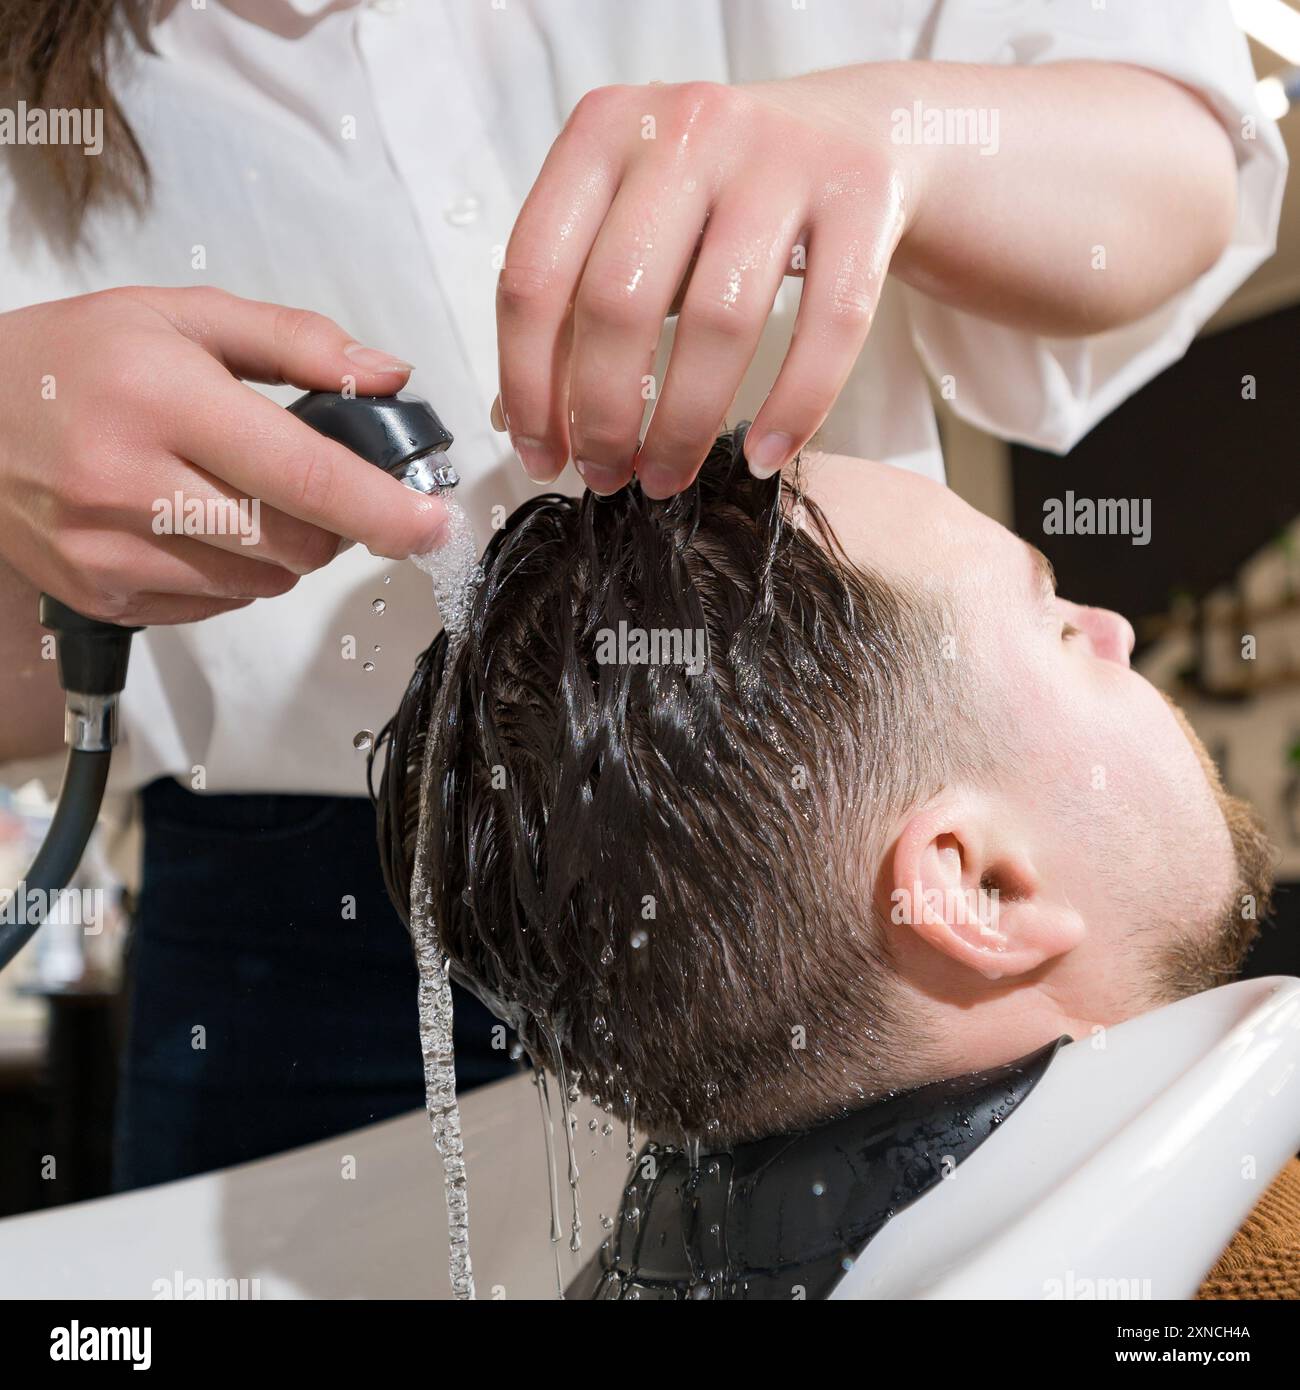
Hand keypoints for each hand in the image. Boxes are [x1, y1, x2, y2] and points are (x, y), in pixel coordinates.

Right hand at [0, 286, 445, 624]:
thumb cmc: (72, 360)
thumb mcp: (181, 315)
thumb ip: (295, 341)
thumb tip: (387, 373)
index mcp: (163, 401)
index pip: (303, 475)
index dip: (383, 509)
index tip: (433, 524)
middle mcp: (131, 484)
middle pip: (297, 544)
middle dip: (334, 524)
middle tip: (314, 482)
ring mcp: (112, 551)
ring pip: (264, 581)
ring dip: (283, 547)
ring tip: (233, 491)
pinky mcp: (104, 595)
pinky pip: (218, 604)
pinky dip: (234, 572)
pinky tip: (193, 524)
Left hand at [494, 77, 911, 498]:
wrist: (861, 130)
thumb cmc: (724, 198)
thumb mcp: (635, 222)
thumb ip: (573, 303)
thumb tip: (517, 420)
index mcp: (602, 132)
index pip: (533, 275)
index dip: (527, 384)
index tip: (543, 456)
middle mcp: (685, 131)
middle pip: (617, 303)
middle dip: (602, 417)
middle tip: (607, 476)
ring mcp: (779, 158)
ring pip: (718, 323)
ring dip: (684, 428)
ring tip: (667, 478)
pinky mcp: (862, 195)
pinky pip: (828, 327)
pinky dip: (792, 410)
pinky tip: (763, 459)